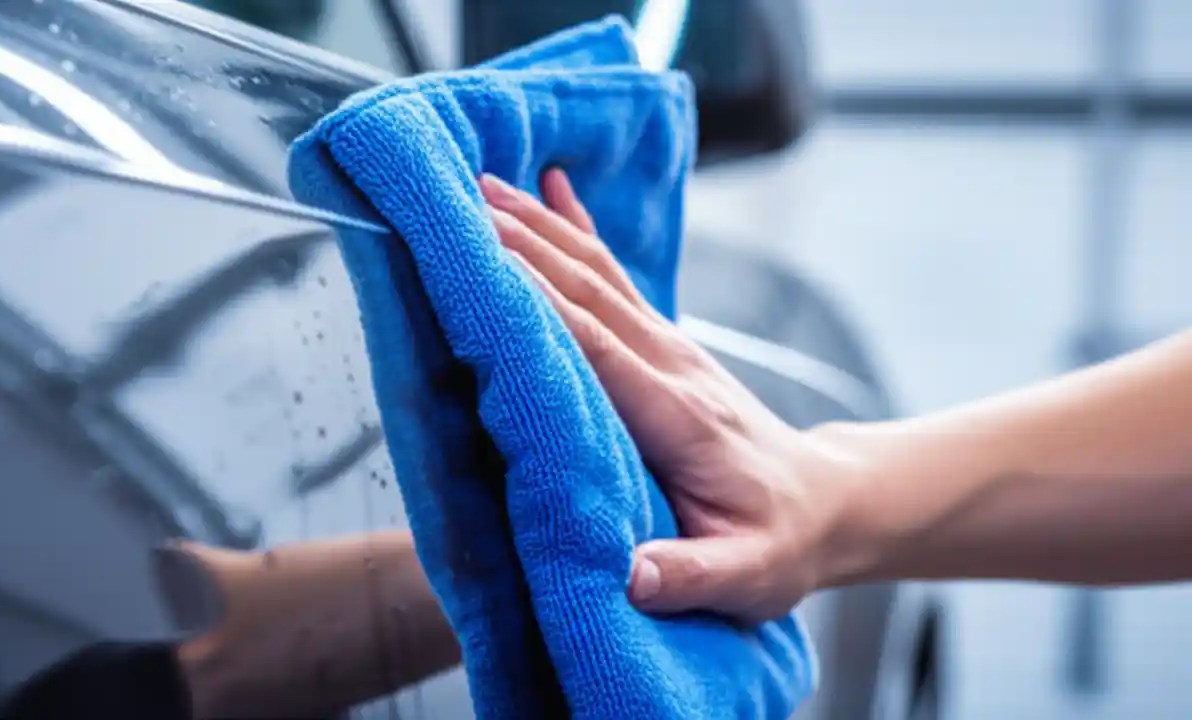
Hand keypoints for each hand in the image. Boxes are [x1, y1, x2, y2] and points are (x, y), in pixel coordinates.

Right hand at [480, 170, 864, 623]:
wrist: (826, 503)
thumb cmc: (779, 540)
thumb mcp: (747, 575)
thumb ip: (689, 575)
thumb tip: (628, 576)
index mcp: (679, 416)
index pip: (599, 347)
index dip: (542, 303)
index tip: (487, 263)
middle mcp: (673, 366)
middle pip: (590, 292)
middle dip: (525, 245)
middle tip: (462, 205)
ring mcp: (671, 348)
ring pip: (598, 272)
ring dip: (541, 225)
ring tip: (485, 184)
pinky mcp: (665, 345)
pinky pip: (615, 278)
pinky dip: (580, 228)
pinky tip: (555, 188)